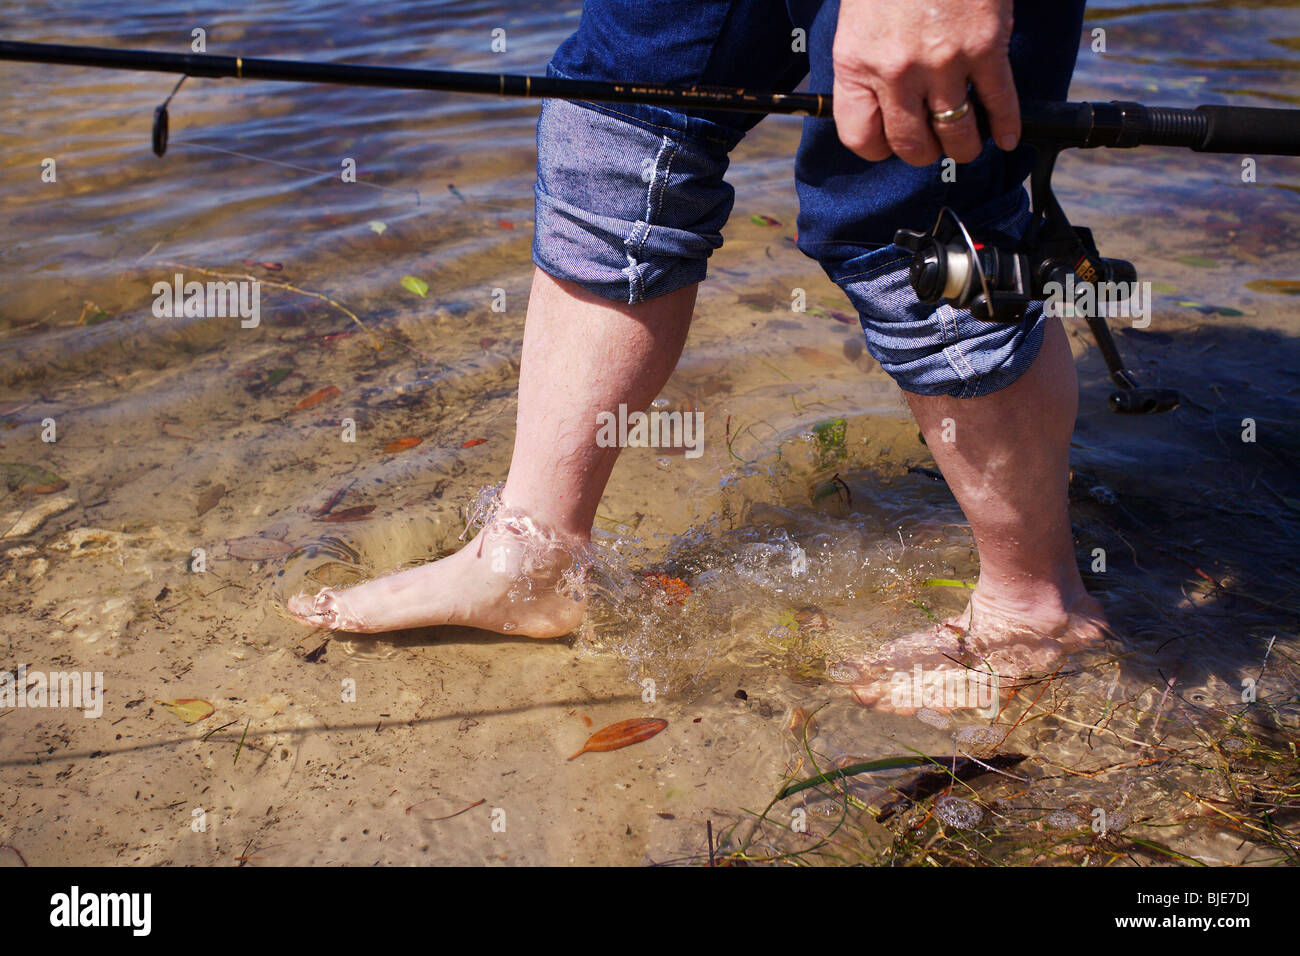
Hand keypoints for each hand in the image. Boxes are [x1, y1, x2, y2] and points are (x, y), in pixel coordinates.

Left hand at [832, 0, 1017, 165]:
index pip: (860, 137)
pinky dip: (1007, 125)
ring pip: (957, 132)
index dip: (877, 149)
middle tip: (932, 145)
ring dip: (964, 146)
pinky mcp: (985, 47)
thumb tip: (878, 103)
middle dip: (923, 153)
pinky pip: (999, 102)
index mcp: (857, 63)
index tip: (889, 145)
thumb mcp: (859, 18)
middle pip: (910, 145)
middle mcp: (897, 71)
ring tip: (968, 143)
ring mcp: (943, 63)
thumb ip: (866, 63)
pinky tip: (1008, 136)